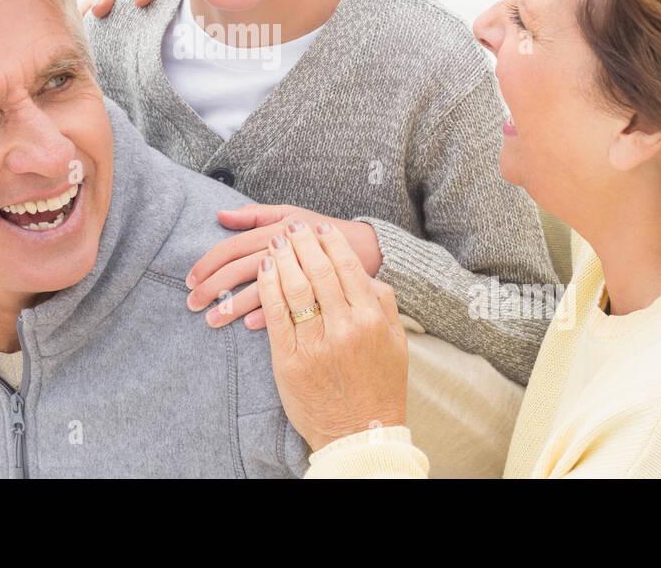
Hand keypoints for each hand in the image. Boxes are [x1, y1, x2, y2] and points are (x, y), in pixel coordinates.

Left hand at [186, 204, 381, 329]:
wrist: (370, 249)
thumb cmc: (325, 232)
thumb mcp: (293, 214)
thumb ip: (256, 214)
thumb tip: (220, 215)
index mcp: (277, 231)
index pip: (234, 245)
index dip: (209, 262)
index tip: (191, 277)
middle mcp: (286, 252)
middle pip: (242, 268)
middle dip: (213, 286)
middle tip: (192, 302)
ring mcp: (301, 275)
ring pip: (262, 291)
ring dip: (234, 306)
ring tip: (212, 320)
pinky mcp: (316, 298)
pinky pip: (290, 308)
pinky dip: (268, 316)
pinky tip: (249, 326)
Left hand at [256, 218, 407, 450]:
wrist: (360, 434)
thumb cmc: (380, 386)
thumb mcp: (396, 341)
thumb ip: (383, 303)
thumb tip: (365, 273)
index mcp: (371, 319)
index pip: (347, 266)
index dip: (330, 241)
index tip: (319, 227)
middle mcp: (345, 327)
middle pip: (318, 270)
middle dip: (302, 242)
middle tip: (292, 227)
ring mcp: (315, 344)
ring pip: (294, 287)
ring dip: (282, 258)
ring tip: (275, 243)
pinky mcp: (289, 360)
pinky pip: (275, 314)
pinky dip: (268, 288)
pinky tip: (264, 272)